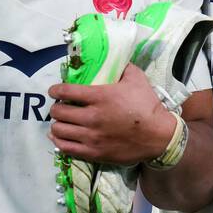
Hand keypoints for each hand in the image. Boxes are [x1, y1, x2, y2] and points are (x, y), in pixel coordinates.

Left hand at [47, 64, 176, 164]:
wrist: (159, 136)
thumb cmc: (148, 106)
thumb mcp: (137, 79)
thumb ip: (123, 67)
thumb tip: (115, 60)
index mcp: (99, 96)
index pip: (66, 91)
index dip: (55, 90)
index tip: (54, 90)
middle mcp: (91, 116)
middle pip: (59, 112)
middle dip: (56, 107)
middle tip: (60, 106)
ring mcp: (91, 136)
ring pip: (59, 130)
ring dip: (57, 124)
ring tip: (61, 122)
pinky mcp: (94, 152)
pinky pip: (66, 148)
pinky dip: (59, 142)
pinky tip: (60, 138)